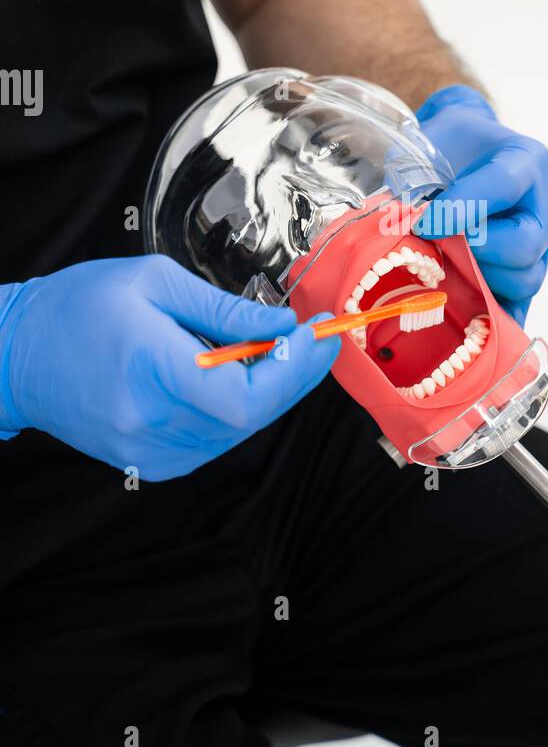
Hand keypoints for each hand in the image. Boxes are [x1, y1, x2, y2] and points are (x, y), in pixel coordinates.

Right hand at [0, 255, 339, 480]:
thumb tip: (281, 329)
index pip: (247, 398)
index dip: (295, 373)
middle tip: (311, 341)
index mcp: (153, 370)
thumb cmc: (77, 308)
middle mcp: (152, 420)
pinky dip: (233, 413)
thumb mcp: (154, 283)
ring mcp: (148, 450)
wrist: (14, 355)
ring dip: (265, 394)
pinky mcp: (147, 463)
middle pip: (252, 417)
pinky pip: (212, 442)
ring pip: (237, 432)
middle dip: (292, 377)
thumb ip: (225, 311)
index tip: (318, 338)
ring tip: (269, 353)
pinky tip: (230, 380)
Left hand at [414, 85, 547, 326]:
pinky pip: (521, 302)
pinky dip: (494, 313)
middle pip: (524, 244)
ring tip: (445, 266)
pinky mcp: (530, 271)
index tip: (422, 223)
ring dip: (478, 280)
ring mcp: (543, 242)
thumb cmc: (452, 145)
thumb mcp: (431, 143)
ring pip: (525, 279)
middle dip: (473, 251)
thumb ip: (417, 177)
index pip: (503, 185)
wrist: (467, 152)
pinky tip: (469, 321)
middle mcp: (544, 204)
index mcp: (525, 159)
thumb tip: (395, 223)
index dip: (461, 209)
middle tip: (436, 245)